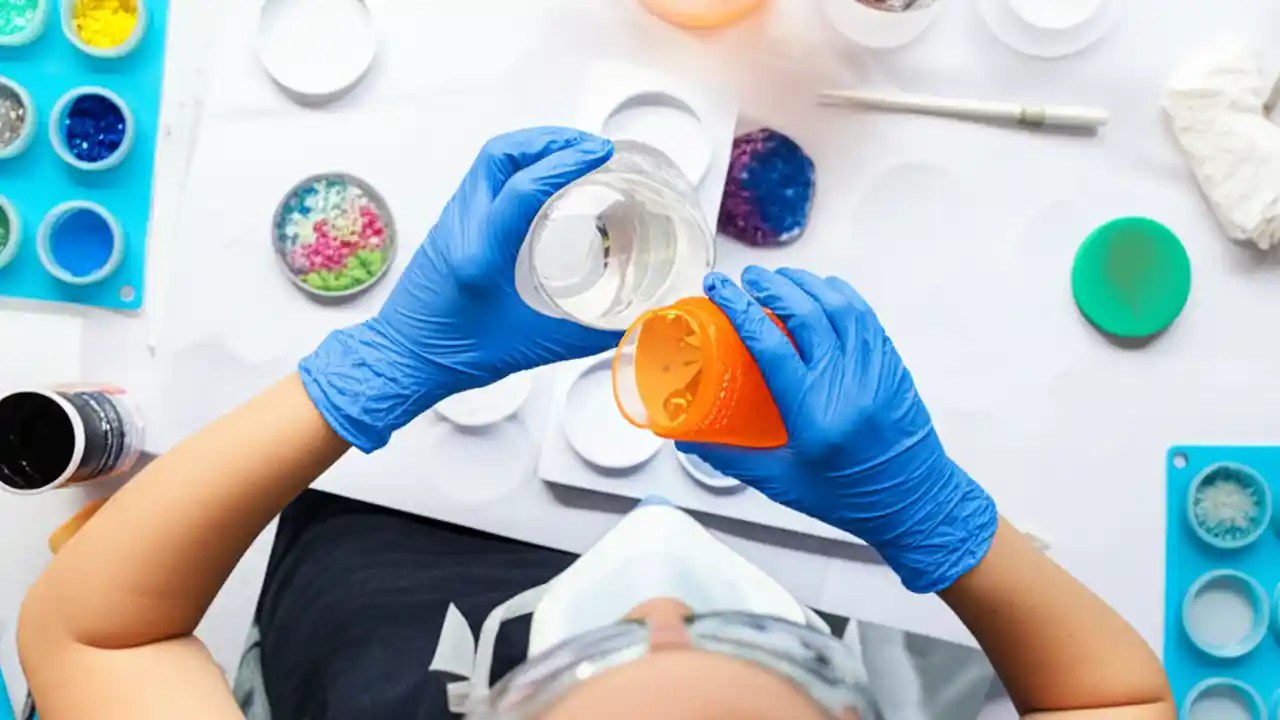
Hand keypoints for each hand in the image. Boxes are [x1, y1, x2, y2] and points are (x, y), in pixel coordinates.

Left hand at [300, 128, 620, 451]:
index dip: (567, 162)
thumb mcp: (528, 346)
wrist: (403, 360)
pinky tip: (542, 179)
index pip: (524, 188)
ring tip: (572, 153)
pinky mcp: (451, 224)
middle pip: (502, 154)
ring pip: (490, 160)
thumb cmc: (453, 357)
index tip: (601, 153)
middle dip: (550, 140)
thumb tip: (627, 325)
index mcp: (480, 254)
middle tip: (590, 146)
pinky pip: (484, 177)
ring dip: (532, 147)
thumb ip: (583, 337)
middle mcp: (461, 227)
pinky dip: (517, 165)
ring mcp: (452, 221)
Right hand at [679, 267, 997, 592]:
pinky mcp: (891, 365)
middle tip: (746, 278)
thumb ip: (731, 458)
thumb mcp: (782, 483)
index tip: (718, 287)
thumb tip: (689, 438)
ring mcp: (874, 369)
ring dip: (805, 284)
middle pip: (805, 313)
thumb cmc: (849, 498)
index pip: (770, 343)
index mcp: (813, 412)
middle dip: (771, 286)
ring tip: (779, 278)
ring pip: (838, 305)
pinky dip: (840, 294)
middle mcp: (846, 383)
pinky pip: (865, 316)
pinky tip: (822, 289)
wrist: (915, 504)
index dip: (739, 308)